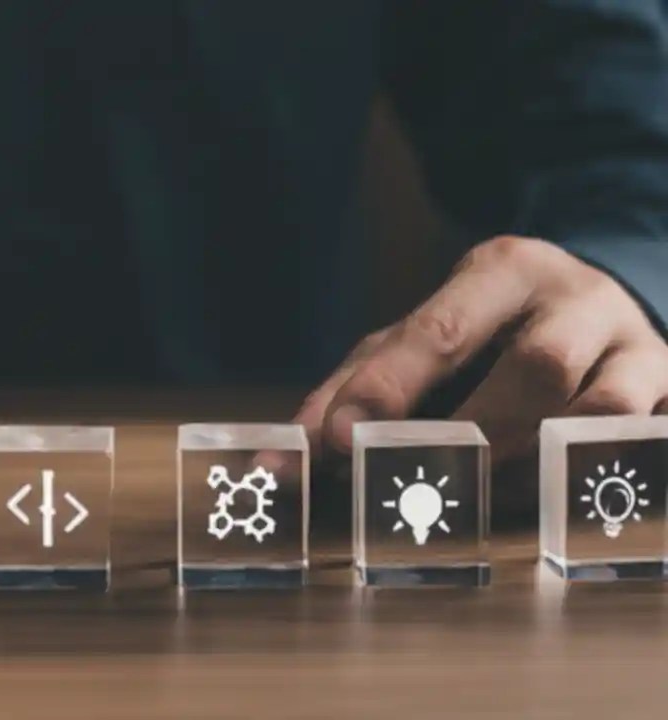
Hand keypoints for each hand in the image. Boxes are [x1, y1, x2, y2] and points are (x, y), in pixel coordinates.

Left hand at [297, 235, 667, 460]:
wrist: (598, 299)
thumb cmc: (488, 331)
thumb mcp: (419, 339)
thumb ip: (349, 389)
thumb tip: (277, 457)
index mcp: (501, 270)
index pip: (440, 330)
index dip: (388, 388)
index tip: (340, 440)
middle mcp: (577, 297)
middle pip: (536, 368)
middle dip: (477, 432)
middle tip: (426, 478)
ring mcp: (638, 345)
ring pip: (604, 407)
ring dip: (543, 458)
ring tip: (495, 490)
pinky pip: (653, 439)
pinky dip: (606, 468)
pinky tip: (568, 490)